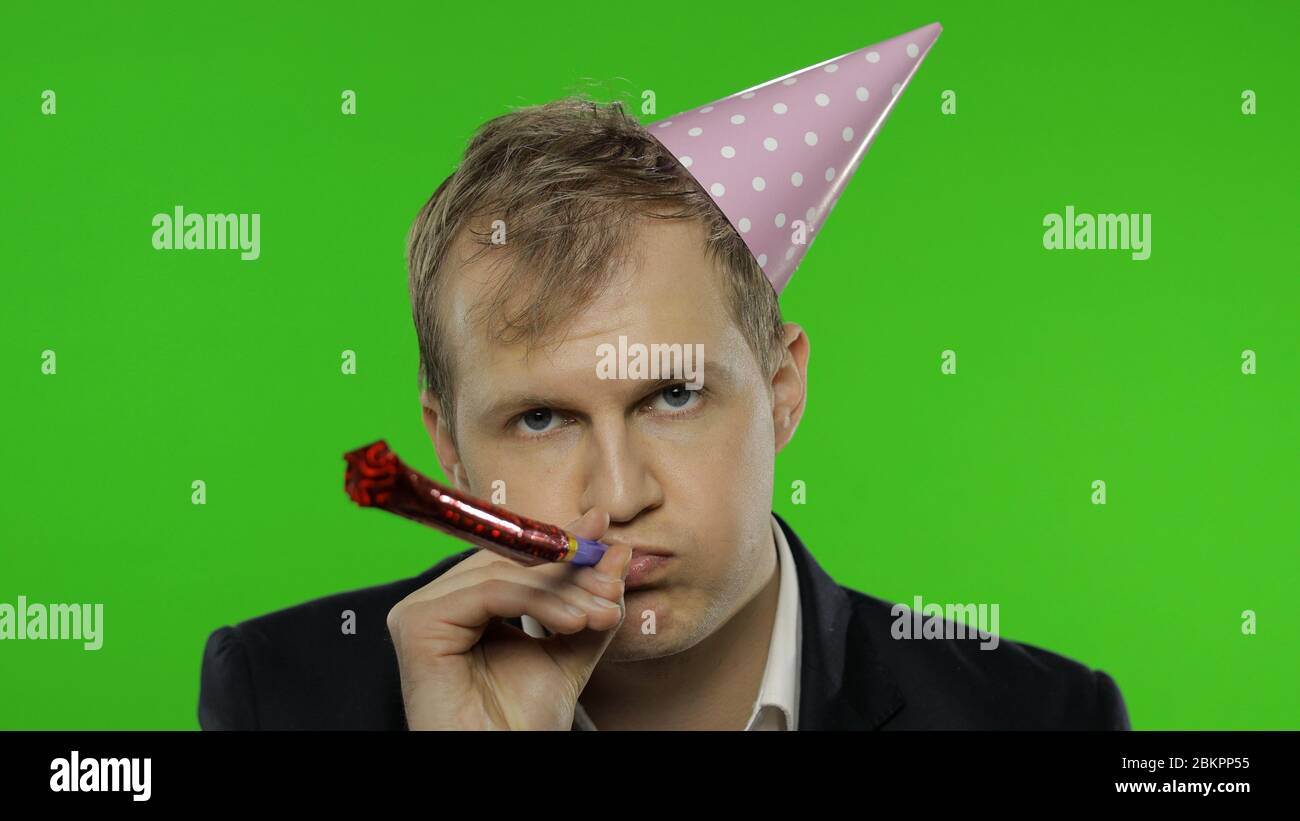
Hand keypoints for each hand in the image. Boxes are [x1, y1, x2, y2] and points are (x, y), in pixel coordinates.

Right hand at [386, 509, 631, 729]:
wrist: (498, 762)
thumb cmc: (520, 721)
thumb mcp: (569, 650)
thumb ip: (589, 601)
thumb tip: (617, 549)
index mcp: (463, 602)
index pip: (513, 557)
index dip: (558, 540)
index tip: (602, 528)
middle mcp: (436, 600)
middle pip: (509, 560)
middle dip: (570, 570)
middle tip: (613, 586)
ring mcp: (420, 608)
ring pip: (503, 573)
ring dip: (563, 590)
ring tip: (602, 613)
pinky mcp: (417, 622)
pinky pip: (488, 592)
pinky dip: (538, 601)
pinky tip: (575, 622)